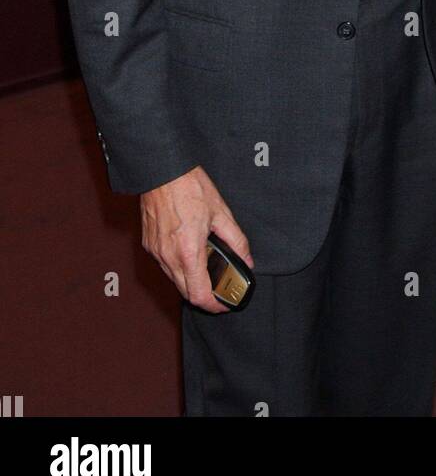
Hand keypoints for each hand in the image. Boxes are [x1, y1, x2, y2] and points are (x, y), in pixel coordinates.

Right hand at [140, 165, 253, 312]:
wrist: (161, 170)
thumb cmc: (189, 187)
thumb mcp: (221, 212)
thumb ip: (237, 240)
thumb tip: (247, 260)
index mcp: (188, 251)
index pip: (199, 295)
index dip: (213, 305)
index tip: (224, 304)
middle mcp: (168, 257)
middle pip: (185, 292)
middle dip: (203, 295)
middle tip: (219, 288)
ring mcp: (155, 252)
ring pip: (173, 279)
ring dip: (190, 280)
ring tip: (206, 266)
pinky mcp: (148, 244)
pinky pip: (164, 265)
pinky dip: (178, 266)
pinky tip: (189, 251)